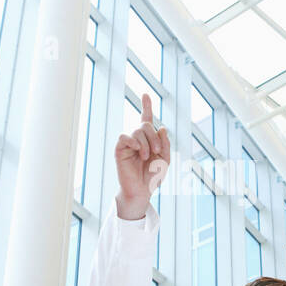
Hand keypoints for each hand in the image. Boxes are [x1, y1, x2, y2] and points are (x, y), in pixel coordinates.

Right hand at [115, 92, 169, 219]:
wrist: (142, 191)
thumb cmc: (153, 176)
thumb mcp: (165, 160)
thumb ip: (165, 144)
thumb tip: (162, 128)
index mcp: (148, 139)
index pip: (146, 119)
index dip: (146, 106)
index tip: (145, 94)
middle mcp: (137, 139)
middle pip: (146, 124)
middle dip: (154, 136)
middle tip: (157, 152)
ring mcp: (128, 144)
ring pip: (137, 130)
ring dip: (146, 143)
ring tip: (147, 156)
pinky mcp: (119, 150)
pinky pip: (124, 137)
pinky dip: (133, 141)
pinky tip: (138, 150)